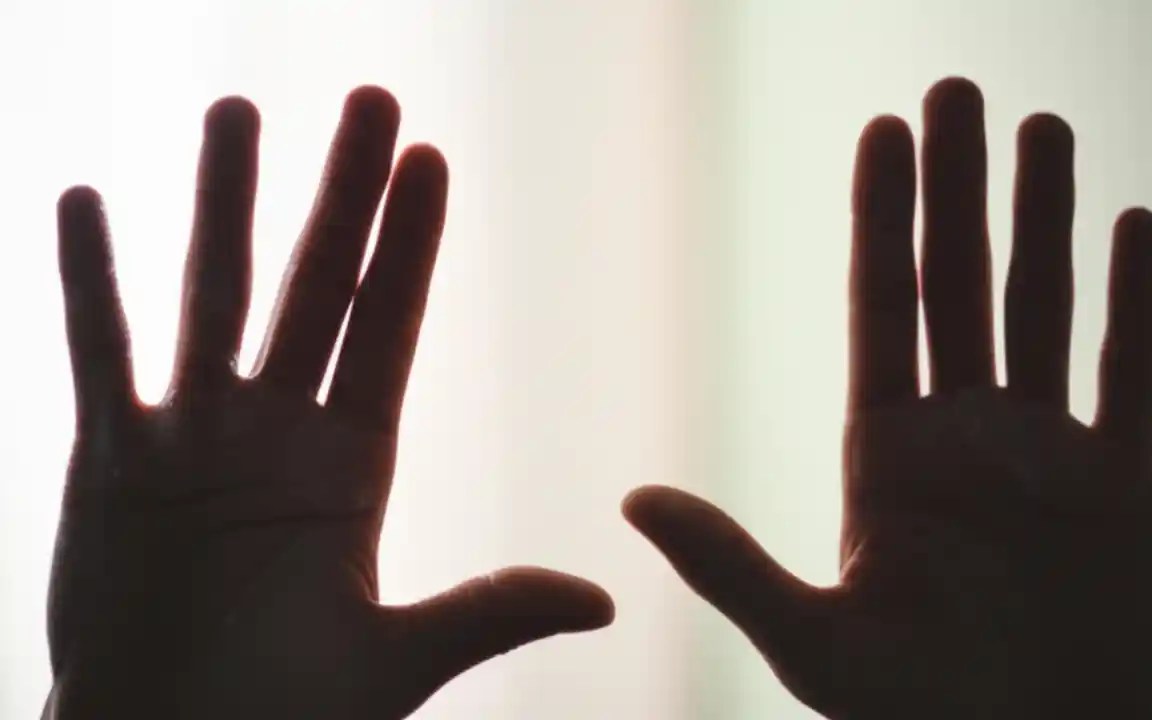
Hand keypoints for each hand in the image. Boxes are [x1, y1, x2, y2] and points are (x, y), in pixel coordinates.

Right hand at [48, 87, 612, 719]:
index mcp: (353, 468)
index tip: (432, 160)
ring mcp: (196, 440)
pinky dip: (91, 286)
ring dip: (223, 204)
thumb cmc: (282, 717)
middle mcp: (280, 434)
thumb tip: (601, 599)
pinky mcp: (113, 463)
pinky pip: (100, 357)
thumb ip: (489, 611)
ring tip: (237, 109)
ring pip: (213, 297)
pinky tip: (85, 203)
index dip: (410, 243)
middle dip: (344, 193)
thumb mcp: (394, 659)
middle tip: (374, 97)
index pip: (391, 329)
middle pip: (319, 288)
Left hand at [625, 78, 1151, 718]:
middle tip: (955, 88)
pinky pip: (1128, 369)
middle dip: (957, 187)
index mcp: (885, 451)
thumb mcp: (813, 644)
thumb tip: (632, 497)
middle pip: (957, 281)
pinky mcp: (1119, 476)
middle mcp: (959, 430)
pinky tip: (1134, 227)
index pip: (881, 305)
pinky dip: (1133, 300)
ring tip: (1045, 127)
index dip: (882, 216)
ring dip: (1046, 217)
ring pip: (1041, 305)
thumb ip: (731, 565)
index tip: (882, 131)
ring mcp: (1041, 446)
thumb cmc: (919, 710)